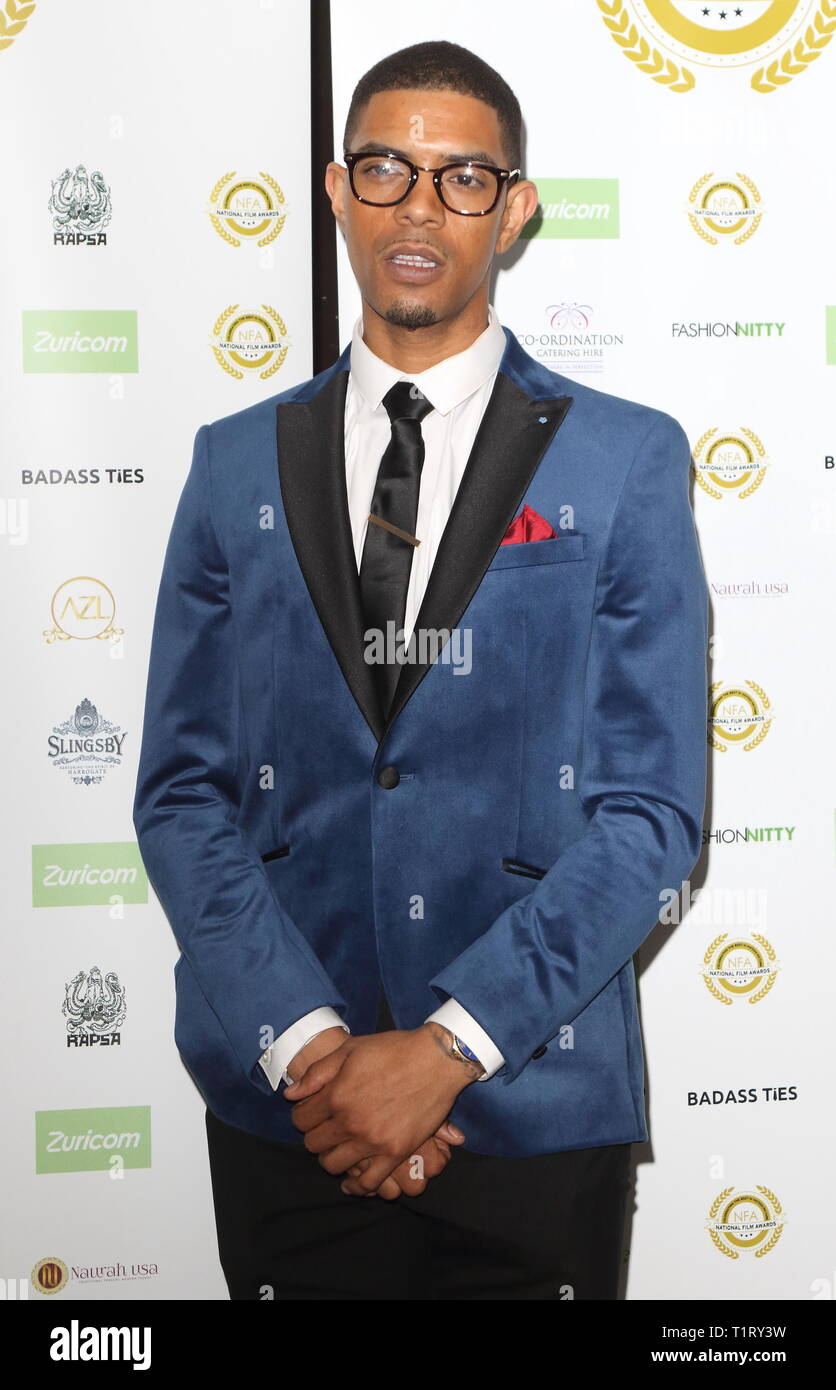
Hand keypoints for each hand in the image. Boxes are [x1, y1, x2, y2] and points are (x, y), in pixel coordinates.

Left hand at [284, 1024, 481, 1193]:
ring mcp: (373, 1141)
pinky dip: (356, 1186)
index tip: (311, 1113)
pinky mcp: (395, 1153)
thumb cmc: (392, 1050)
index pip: (301, 1120)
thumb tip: (290, 1095)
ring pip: (334, 1165)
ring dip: (331, 1158)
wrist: (436, 1059)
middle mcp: (350, 1122)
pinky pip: (368, 1182)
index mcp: (337, 1095)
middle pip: (314, 1144)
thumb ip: (317, 1074)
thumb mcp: (350, 1050)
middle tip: (326, 1128)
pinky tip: (352, 1181)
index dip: (302, 1116)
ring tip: (339, 1148)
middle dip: (315, 1135)